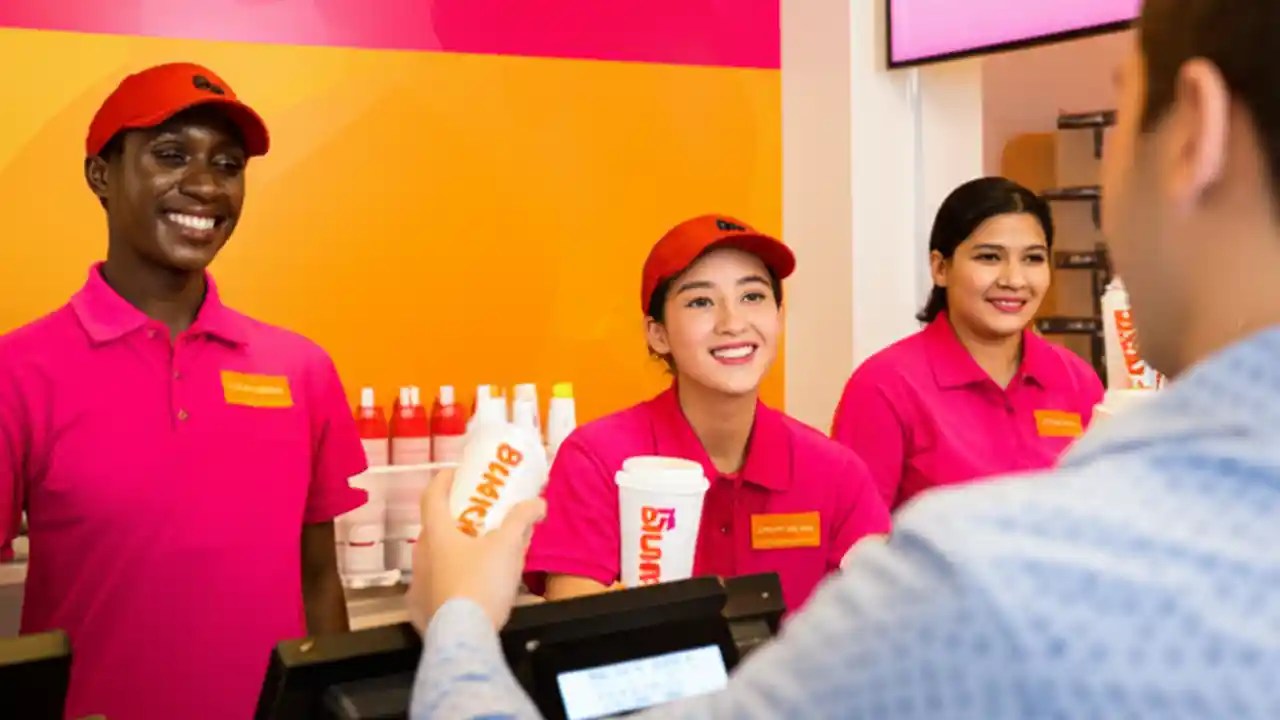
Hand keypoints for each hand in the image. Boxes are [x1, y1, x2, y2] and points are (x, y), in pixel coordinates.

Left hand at [406, 468, 546, 632]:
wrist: (463, 635)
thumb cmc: (482, 582)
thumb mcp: (507, 546)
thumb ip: (521, 520)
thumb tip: (538, 502)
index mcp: (437, 533)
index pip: (432, 495)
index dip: (443, 480)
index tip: (456, 474)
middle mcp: (421, 554)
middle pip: (435, 528)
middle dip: (455, 521)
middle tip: (478, 520)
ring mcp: (417, 583)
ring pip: (435, 558)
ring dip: (453, 552)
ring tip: (478, 556)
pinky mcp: (421, 609)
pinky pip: (434, 587)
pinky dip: (448, 581)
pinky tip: (466, 589)